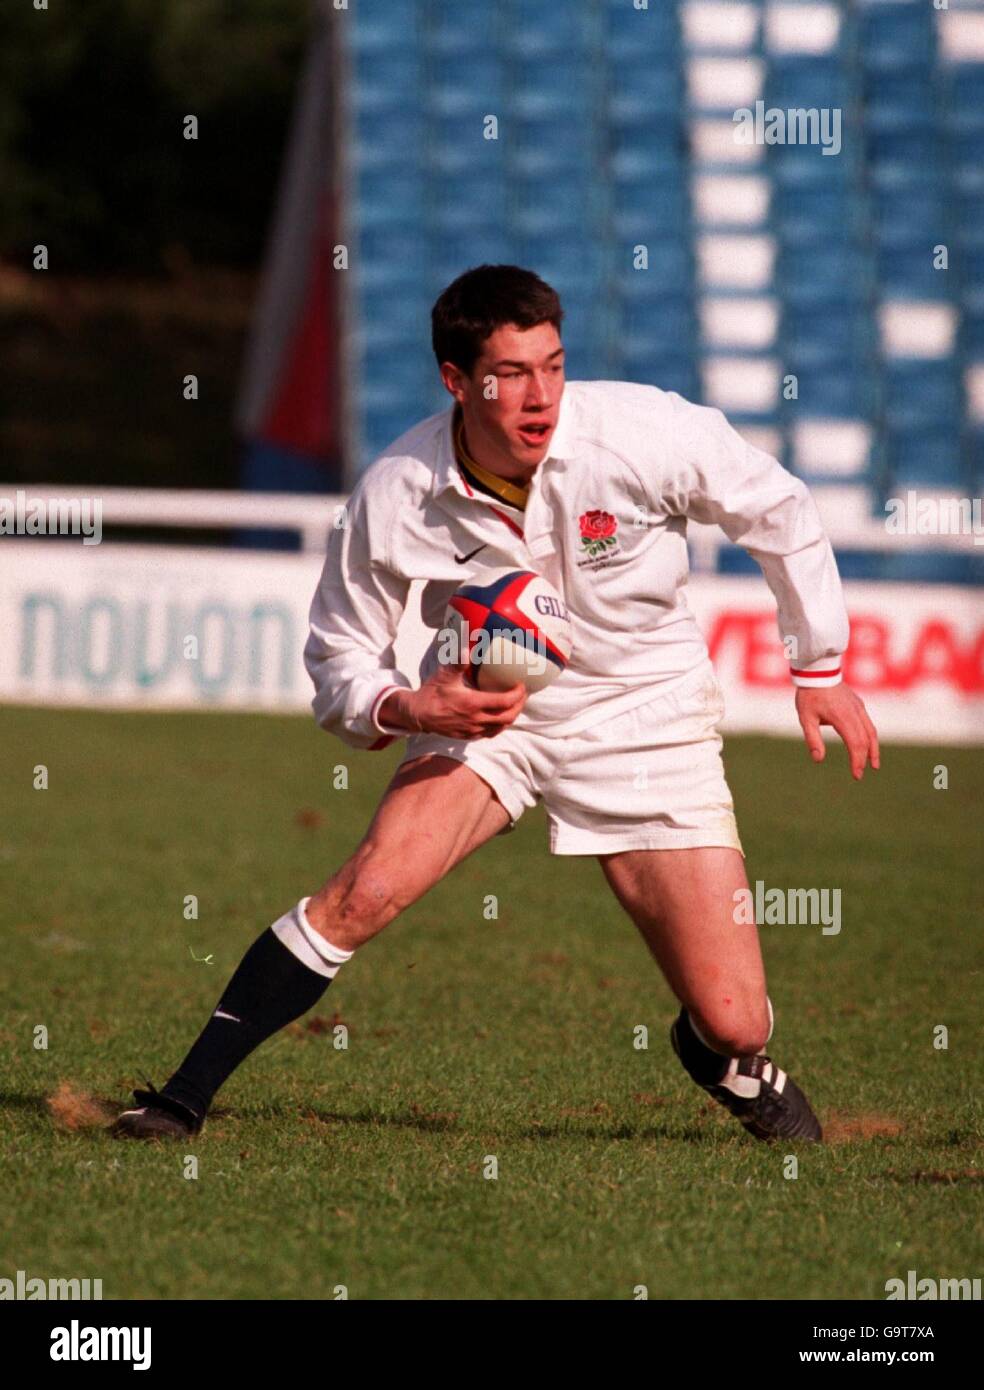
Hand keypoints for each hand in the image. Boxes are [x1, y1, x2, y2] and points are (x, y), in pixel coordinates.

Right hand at [378, 663, 526, 739]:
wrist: (418, 714)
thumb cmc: (432, 693)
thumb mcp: (444, 675)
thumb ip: (457, 662)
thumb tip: (467, 650)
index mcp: (473, 704)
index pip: (505, 702)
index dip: (518, 694)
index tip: (522, 685)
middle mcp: (476, 719)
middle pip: (508, 717)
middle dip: (519, 706)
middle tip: (522, 694)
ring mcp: (472, 730)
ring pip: (500, 727)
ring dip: (511, 716)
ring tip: (515, 705)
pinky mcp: (468, 736)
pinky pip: (490, 733)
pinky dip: (499, 725)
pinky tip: (499, 717)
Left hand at [796, 683, 879, 779]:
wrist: (818, 671)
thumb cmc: (809, 695)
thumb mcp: (805, 718)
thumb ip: (812, 739)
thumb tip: (818, 759)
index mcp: (842, 717)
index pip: (855, 744)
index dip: (857, 761)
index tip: (856, 775)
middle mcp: (855, 713)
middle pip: (865, 740)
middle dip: (865, 759)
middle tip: (860, 774)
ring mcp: (858, 707)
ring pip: (871, 731)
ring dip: (873, 749)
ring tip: (874, 764)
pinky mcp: (858, 704)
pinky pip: (868, 723)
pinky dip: (870, 737)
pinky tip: (867, 745)